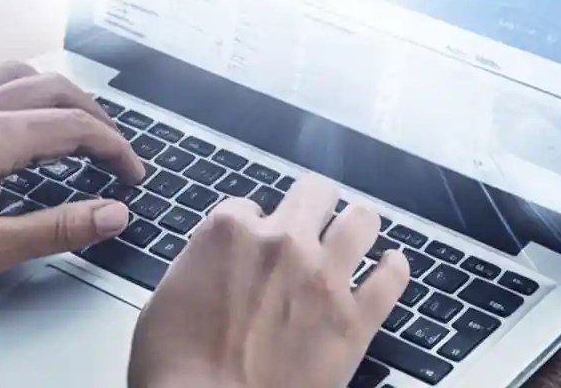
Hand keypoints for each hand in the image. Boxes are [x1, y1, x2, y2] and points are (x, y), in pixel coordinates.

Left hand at [0, 62, 145, 300]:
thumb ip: (58, 227)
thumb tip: (112, 214)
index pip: (75, 126)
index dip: (114, 148)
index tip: (133, 174)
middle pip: (54, 89)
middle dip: (95, 116)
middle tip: (116, 149)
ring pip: (19, 75)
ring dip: (57, 94)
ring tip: (78, 124)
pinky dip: (16, 91)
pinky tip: (16, 115)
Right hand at [129, 175, 409, 387]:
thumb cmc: (176, 368)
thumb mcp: (168, 296)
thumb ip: (203, 263)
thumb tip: (219, 262)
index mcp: (229, 231)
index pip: (248, 204)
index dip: (251, 225)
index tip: (253, 245)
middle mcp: (283, 242)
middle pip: (314, 192)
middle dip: (311, 206)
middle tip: (310, 223)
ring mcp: (325, 278)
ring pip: (361, 219)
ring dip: (355, 225)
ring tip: (353, 235)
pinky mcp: (356, 319)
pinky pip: (393, 277)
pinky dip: (393, 268)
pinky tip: (389, 266)